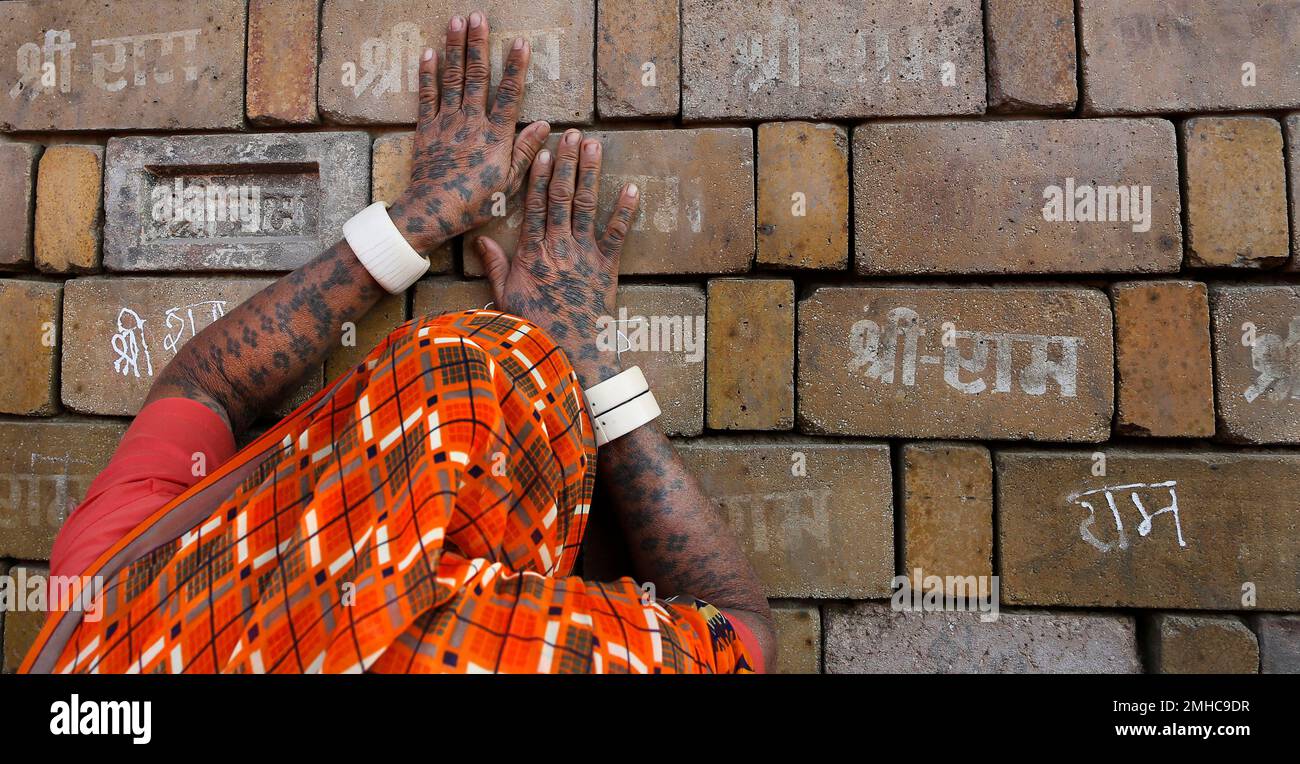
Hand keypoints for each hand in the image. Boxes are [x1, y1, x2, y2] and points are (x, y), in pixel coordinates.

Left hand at [388, 11, 549, 254]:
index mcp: (496, 137)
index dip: (516, 68)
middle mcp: (472, 123)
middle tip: (479, 17)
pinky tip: (429, 52)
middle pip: (477, 76)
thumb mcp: (509, 183)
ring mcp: (447, 123)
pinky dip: (428, 74)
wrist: (435, 210)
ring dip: (455, 48)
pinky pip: (427, 96)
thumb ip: (526, 152)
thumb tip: (544, 126)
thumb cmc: (476, 202)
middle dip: (479, 44)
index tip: (521, 43)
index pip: (509, 95)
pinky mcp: (427, 128)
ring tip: (457, 22)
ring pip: (452, 79)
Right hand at [474, 129, 639, 387]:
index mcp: (533, 253)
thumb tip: (479, 241)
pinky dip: (624, 212)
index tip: (542, 150)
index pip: (535, 206)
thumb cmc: (535, 327)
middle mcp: (559, 248)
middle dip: (567, 163)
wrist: (571, 352)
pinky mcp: (607, 267)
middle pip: (562, 198)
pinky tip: (631, 188)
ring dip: (591, 174)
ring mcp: (585, 256)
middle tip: (572, 134)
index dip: (539, 176)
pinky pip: (616, 235)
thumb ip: (494, 266)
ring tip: (594, 145)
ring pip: (587, 207)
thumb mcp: (505, 297)